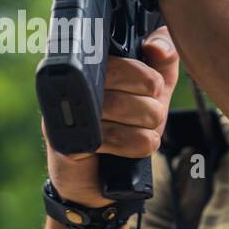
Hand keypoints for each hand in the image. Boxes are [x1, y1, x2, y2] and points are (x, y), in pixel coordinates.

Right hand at [44, 27, 179, 207]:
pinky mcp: (66, 141)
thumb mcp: (152, 93)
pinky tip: (136, 147)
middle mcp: (74, 81)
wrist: (98, 180)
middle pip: (125, 79)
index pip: (124, 53)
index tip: (153, 91)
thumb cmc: (125, 128)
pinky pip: (110, 136)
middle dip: (152, 106)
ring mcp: (67, 110)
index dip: (148, 77)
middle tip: (149, 118)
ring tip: (144, 133)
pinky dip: (133, 144)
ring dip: (146, 128)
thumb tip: (158, 47)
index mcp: (93, 63)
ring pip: (122, 106)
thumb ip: (163, 62)